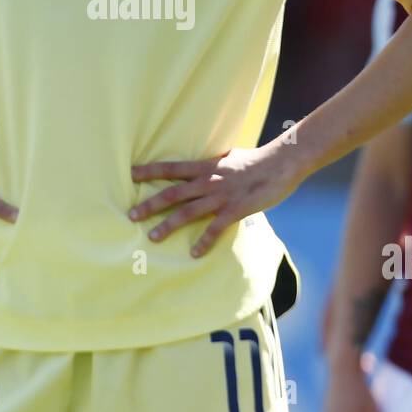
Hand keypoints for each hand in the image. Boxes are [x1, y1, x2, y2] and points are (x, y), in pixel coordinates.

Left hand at [128, 143, 305, 256]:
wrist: (281, 163)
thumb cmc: (255, 160)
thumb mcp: (227, 157)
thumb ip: (212, 163)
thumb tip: (202, 164)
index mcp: (205, 167)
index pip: (171, 168)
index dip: (150, 171)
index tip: (130, 174)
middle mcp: (208, 181)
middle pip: (172, 193)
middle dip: (149, 204)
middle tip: (130, 215)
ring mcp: (220, 196)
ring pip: (188, 212)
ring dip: (168, 225)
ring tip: (152, 237)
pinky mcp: (235, 210)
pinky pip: (215, 228)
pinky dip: (204, 242)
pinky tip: (194, 254)